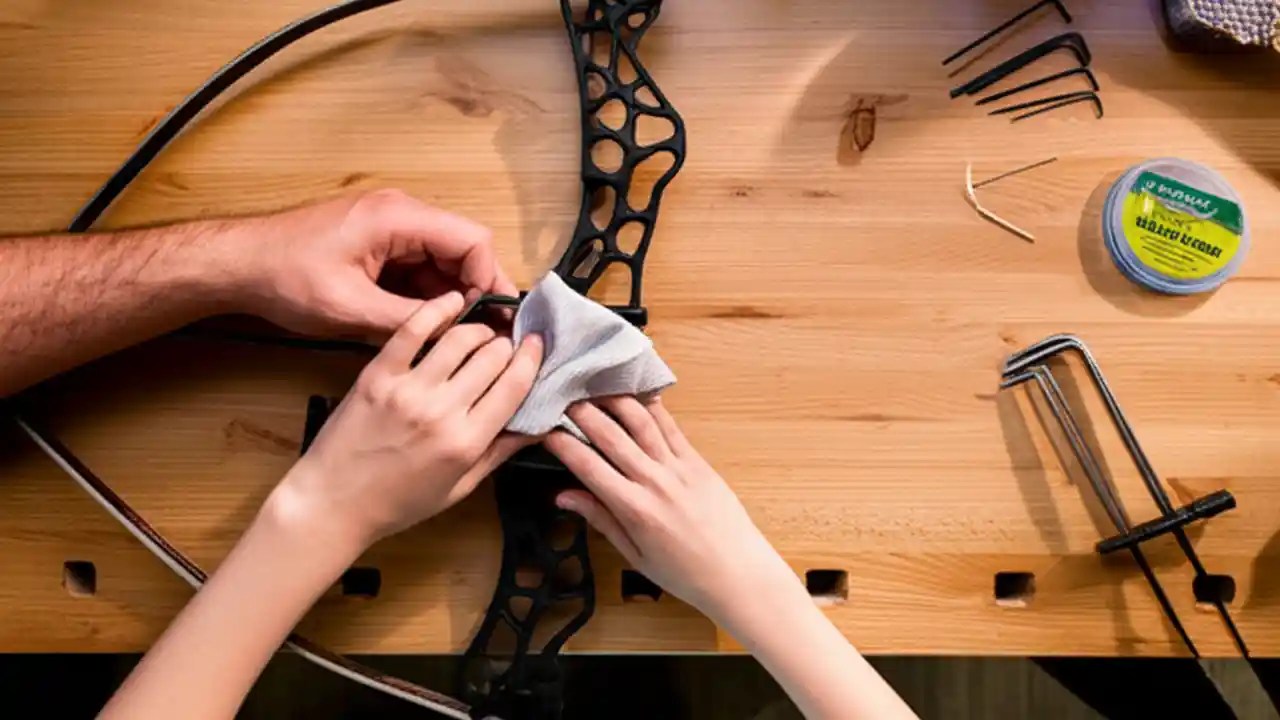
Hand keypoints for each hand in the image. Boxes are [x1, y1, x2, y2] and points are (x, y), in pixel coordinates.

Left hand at [243, 189, 515, 337]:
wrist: (239, 266)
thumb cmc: (283, 275)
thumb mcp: (351, 308)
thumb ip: (410, 320)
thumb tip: (455, 333)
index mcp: (398, 217)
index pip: (472, 240)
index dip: (491, 279)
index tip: (494, 316)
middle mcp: (401, 215)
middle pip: (464, 249)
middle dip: (478, 291)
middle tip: (487, 332)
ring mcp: (391, 229)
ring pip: (445, 262)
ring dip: (454, 297)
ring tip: (460, 335)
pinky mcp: (380, 246)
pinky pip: (421, 269)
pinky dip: (431, 297)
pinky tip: (430, 326)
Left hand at [274, 291, 542, 549]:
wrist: (332, 503)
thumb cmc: (397, 503)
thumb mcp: (458, 487)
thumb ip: (499, 452)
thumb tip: (539, 425)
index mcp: (466, 442)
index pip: (514, 386)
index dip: (531, 360)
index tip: (537, 345)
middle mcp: (441, 412)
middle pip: (492, 357)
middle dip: (507, 345)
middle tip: (508, 342)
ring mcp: (407, 390)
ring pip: (460, 338)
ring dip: (478, 328)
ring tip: (482, 330)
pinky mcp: (377, 375)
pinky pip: (413, 330)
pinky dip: (437, 309)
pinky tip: (452, 300)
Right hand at [545, 397, 797, 623]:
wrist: (737, 572)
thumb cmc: (684, 572)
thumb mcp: (634, 554)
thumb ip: (600, 519)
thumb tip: (564, 497)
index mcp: (633, 509)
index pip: (587, 466)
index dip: (562, 444)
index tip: (544, 430)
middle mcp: (654, 481)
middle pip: (610, 435)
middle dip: (582, 412)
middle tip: (562, 395)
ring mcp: (678, 467)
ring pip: (640, 421)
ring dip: (614, 400)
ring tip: (594, 387)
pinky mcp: (697, 461)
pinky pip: (670, 426)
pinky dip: (651, 406)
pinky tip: (636, 394)